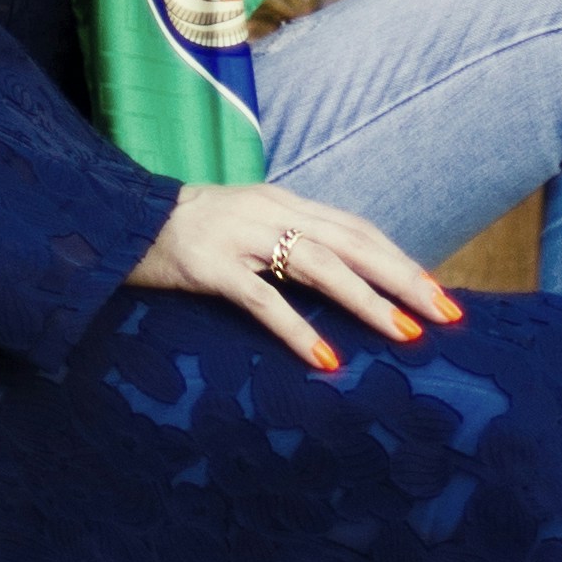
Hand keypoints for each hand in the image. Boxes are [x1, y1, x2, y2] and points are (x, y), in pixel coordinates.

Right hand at [124, 182, 460, 373]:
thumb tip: (340, 278)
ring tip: (404, 333)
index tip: (438, 292)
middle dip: (404, 279)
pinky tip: (326, 359)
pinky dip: (299, 330)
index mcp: (284, 202)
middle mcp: (270, 212)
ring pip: (320, 266)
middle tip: (446, 313)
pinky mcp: (209, 266)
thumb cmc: (185, 232)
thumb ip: (288, 243)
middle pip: (353, 244)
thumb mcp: (245, 227)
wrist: (115, 219)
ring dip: (367, 302)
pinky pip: (263, 300)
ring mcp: (240, 236)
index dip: (400, 259)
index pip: (357, 229)